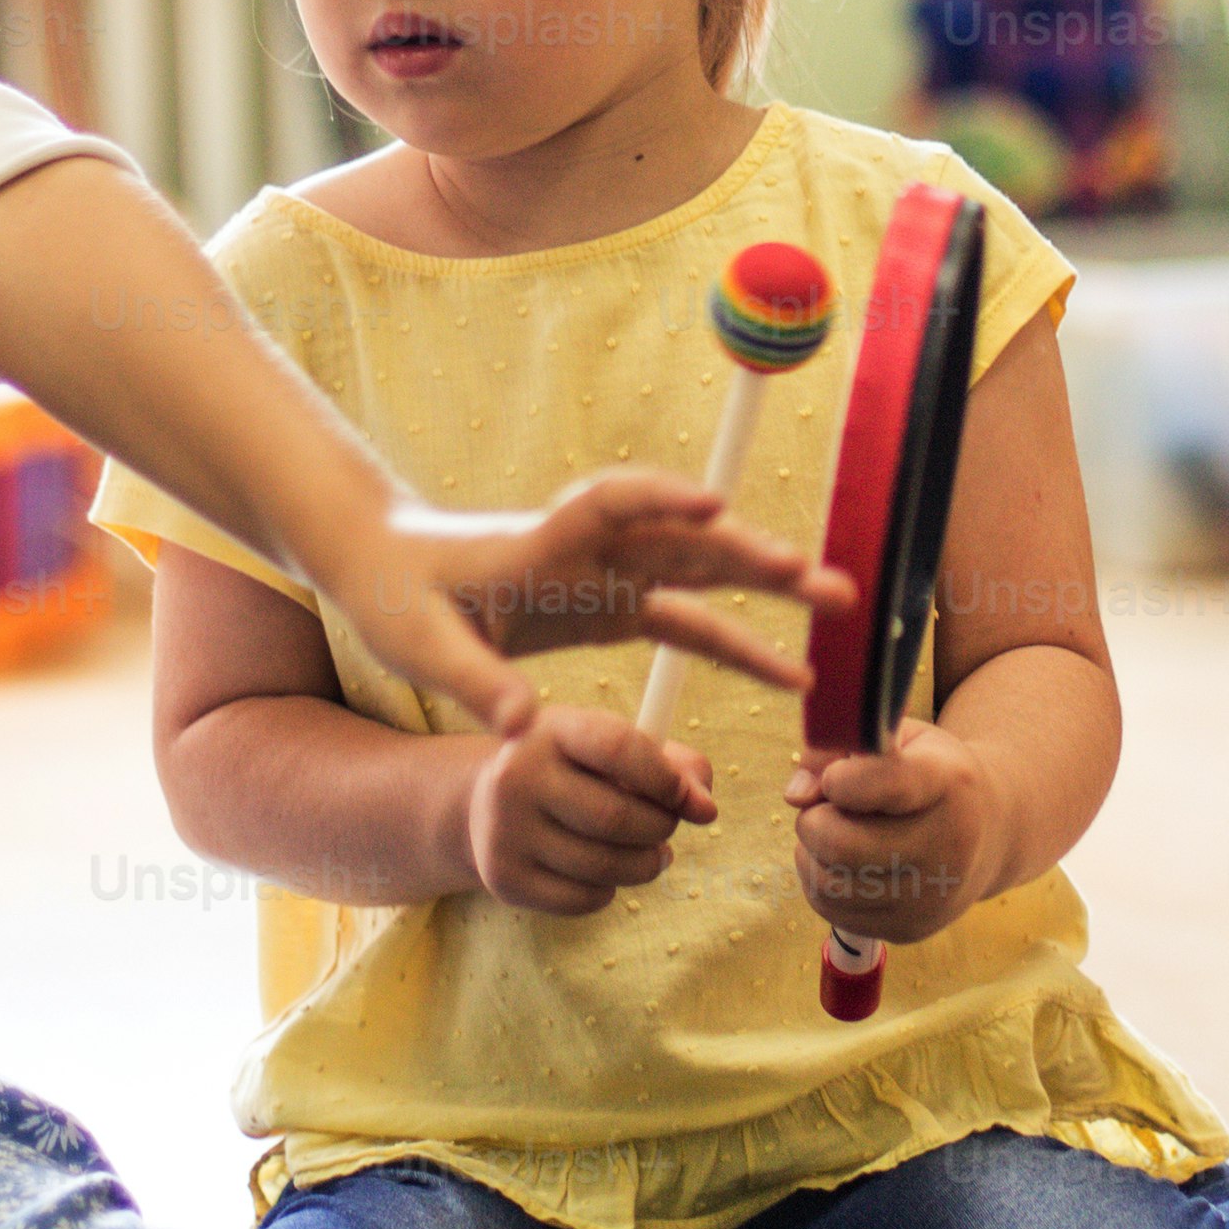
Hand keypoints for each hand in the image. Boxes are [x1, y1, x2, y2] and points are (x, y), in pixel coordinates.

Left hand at [311, 473, 841, 733]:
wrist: (390, 569)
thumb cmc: (397, 598)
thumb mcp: (422, 648)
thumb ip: (476, 684)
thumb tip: (523, 729)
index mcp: (543, 543)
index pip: (608, 505)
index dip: (661, 499)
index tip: (713, 505)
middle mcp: (590, 549)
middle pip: (682, 540)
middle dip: (751, 556)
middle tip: (818, 580)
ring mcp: (609, 574)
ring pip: (702, 575)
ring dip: (766, 589)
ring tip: (839, 608)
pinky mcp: (613, 605)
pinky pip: (690, 621)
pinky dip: (739, 642)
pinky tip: (792, 675)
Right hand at [460, 704, 711, 916]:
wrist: (486, 805)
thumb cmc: (571, 772)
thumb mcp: (611, 750)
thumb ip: (671, 765)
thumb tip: (706, 809)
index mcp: (550, 729)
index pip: (618, 748)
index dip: (665, 778)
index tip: (688, 798)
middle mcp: (516, 774)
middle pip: (616, 817)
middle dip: (660, 828)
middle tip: (667, 829)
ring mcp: (504, 829)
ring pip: (604, 865)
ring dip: (645, 865)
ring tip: (650, 854)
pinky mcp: (503, 877)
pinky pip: (583, 899)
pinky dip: (610, 891)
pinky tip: (605, 874)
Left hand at [788, 718, 995, 946]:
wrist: (989, 833)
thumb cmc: (930, 775)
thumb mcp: (899, 739)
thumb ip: (838, 747)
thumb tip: (795, 795)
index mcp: (949, 784)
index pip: (888, 783)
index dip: (842, 779)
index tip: (835, 777)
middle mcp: (948, 846)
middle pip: (842, 845)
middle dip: (813, 820)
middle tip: (824, 806)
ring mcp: (930, 897)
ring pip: (827, 883)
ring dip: (811, 852)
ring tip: (834, 831)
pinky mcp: (909, 930)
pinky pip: (831, 909)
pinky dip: (820, 879)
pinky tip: (843, 861)